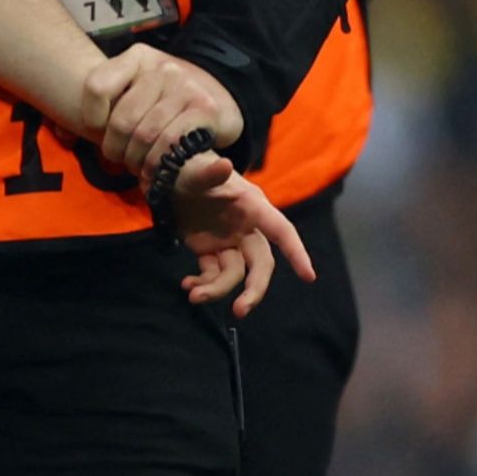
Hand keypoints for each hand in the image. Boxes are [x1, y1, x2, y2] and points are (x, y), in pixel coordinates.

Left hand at [78, 44, 242, 173]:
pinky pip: (170, 143)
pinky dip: (159, 163)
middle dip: (117, 150)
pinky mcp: (204, 108)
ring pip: (145, 135)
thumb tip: (60, 133)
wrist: (219, 100)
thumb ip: (101, 107)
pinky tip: (157, 169)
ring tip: (139, 167)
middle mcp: (161, 67)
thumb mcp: (135, 93)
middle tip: (122, 160)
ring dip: (138, 161)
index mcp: (136, 58)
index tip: (99, 133)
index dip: (91, 118)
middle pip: (121, 120)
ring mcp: (184, 86)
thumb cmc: (164, 104)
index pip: (96, 86)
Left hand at [167, 152, 315, 315]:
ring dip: (216, 289)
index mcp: (252, 207)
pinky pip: (212, 273)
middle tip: (239, 311)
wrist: (167, 174)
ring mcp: (228, 241)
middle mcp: (246, 228)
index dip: (296, 252)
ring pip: (233, 274)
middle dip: (254, 289)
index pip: (281, 231)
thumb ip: (210, 173)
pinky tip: (187, 286)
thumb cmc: (190, 168)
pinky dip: (201, 283)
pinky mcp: (209, 250)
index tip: (309, 277)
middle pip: (261, 264)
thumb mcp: (196, 170)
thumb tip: (225, 165)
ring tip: (193, 296)